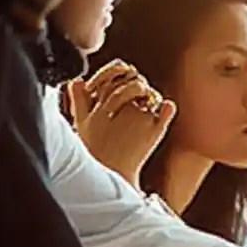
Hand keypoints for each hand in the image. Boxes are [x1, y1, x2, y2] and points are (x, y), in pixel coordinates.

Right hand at [66, 60, 176, 187]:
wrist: (110, 174)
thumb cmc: (94, 150)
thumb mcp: (81, 123)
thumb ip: (79, 100)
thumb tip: (79, 81)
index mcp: (102, 102)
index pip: (115, 72)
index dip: (119, 71)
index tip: (121, 78)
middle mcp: (121, 107)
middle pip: (135, 81)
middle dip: (136, 83)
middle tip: (135, 94)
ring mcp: (140, 118)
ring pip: (151, 94)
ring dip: (150, 96)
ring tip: (144, 106)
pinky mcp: (155, 130)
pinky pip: (167, 108)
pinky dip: (167, 107)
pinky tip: (163, 109)